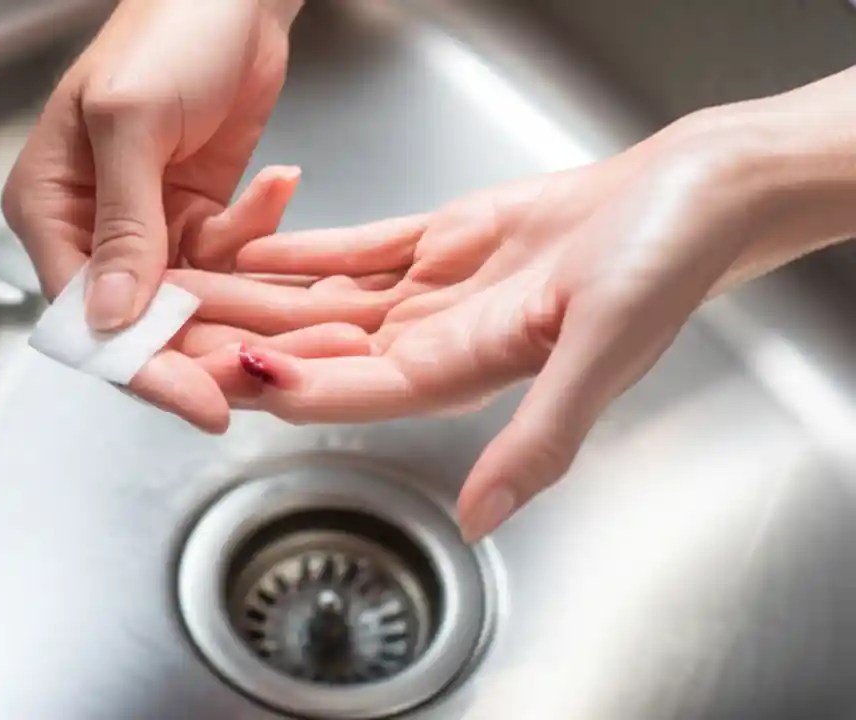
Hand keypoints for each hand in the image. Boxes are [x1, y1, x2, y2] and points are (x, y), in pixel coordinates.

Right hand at [3, 0, 304, 429]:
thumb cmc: (165, 28)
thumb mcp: (133, 121)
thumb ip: (124, 223)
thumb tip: (112, 317)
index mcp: (52, 209)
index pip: (87, 316)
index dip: (144, 366)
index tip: (202, 404)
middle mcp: (94, 229)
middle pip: (149, 324)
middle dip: (217, 348)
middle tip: (280, 372)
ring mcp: (150, 228)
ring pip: (201, 302)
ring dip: (259, 305)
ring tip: (320, 309)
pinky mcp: (200, 217)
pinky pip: (233, 260)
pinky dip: (262, 237)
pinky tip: (278, 184)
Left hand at [202, 88, 855, 539]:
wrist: (692, 192)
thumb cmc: (665, 265)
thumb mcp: (600, 357)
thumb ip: (538, 441)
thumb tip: (483, 520)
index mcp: (468, 369)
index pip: (354, 384)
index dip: (288, 382)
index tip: (223, 372)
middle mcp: (439, 338)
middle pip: (321, 348)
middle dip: (245, 343)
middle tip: (173, 331)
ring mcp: (436, 291)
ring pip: (327, 301)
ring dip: (259, 296)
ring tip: (191, 285)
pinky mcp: (443, 242)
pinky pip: (357, 251)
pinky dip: (305, 250)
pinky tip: (256, 247)